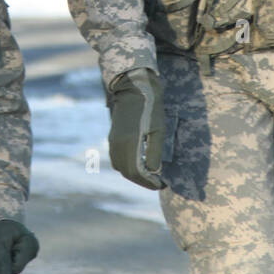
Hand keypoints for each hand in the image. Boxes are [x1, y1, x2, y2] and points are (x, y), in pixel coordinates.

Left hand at [0, 219, 38, 273]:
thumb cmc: (1, 225)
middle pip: (10, 267)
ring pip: (5, 265)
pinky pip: (4, 262)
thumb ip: (1, 261)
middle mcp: (30, 252)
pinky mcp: (17, 255)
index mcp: (30, 246)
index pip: (15, 267)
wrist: (1, 214)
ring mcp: (25, 254)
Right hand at [107, 68, 165, 189]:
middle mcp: (117, 144)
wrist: (134, 88)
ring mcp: (113, 141)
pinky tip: (140, 164)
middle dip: (142, 181)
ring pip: (120, 167)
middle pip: (127, 172)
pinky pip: (117, 159)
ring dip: (134, 175)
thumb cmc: (151, 107)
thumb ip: (155, 152)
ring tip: (150, 175)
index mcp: (130, 142)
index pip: (137, 172)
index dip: (149, 182)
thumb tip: (153, 172)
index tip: (161, 184)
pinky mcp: (112, 138)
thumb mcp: (158, 130)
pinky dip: (127, 166)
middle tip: (158, 182)